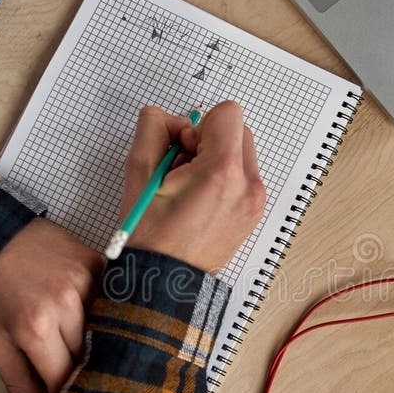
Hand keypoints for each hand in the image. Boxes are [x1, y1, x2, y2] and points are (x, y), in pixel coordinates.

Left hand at [0, 218, 103, 392]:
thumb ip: (19, 381)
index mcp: (34, 327)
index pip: (64, 378)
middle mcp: (65, 304)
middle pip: (88, 357)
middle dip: (81, 372)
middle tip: (79, 381)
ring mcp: (86, 282)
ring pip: (105, 331)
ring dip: (97, 344)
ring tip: (89, 351)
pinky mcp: (98, 266)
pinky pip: (112, 302)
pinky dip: (106, 315)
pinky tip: (97, 320)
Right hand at [123, 102, 264, 272]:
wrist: (165, 279)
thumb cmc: (151, 236)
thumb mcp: (139, 173)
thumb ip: (153, 129)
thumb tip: (168, 118)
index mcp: (222, 172)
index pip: (227, 112)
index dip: (198, 125)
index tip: (182, 150)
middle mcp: (247, 185)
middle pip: (238, 129)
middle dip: (208, 140)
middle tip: (183, 168)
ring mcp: (254, 201)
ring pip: (241, 152)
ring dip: (216, 158)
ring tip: (190, 187)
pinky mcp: (254, 211)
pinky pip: (243, 175)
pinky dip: (223, 178)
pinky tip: (200, 199)